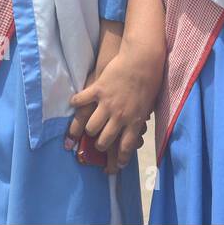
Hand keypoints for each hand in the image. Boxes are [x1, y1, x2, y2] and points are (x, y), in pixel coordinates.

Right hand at [67, 20, 163, 173]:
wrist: (142, 59)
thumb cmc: (150, 79)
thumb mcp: (148, 103)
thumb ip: (140, 116)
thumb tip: (138, 125)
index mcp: (135, 120)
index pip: (126, 147)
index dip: (120, 159)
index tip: (117, 165)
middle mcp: (120, 116)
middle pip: (105, 141)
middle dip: (100, 146)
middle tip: (98, 145)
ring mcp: (107, 103)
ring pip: (91, 126)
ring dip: (87, 129)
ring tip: (85, 128)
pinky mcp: (97, 89)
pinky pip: (82, 100)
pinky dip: (76, 102)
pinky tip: (73, 103)